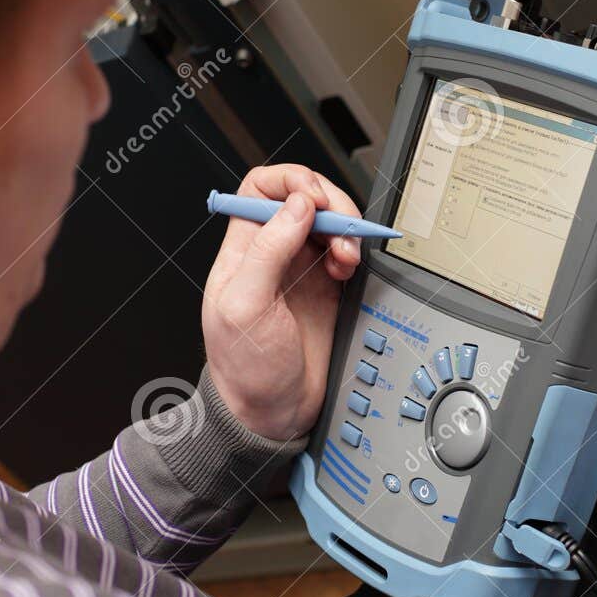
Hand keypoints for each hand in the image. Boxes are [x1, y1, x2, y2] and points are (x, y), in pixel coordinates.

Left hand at [202, 164, 362, 440]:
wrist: (272, 414)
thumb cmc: (245, 369)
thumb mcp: (245, 306)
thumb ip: (267, 250)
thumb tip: (296, 205)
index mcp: (242, 249)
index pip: (262, 188)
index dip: (291, 182)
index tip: (313, 200)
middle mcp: (272, 253)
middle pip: (303, 198)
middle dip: (328, 204)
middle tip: (342, 227)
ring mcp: (301, 270)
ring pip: (328, 223)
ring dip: (345, 228)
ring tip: (347, 254)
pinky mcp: (327, 288)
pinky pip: (345, 251)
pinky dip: (354, 251)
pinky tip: (349, 267)